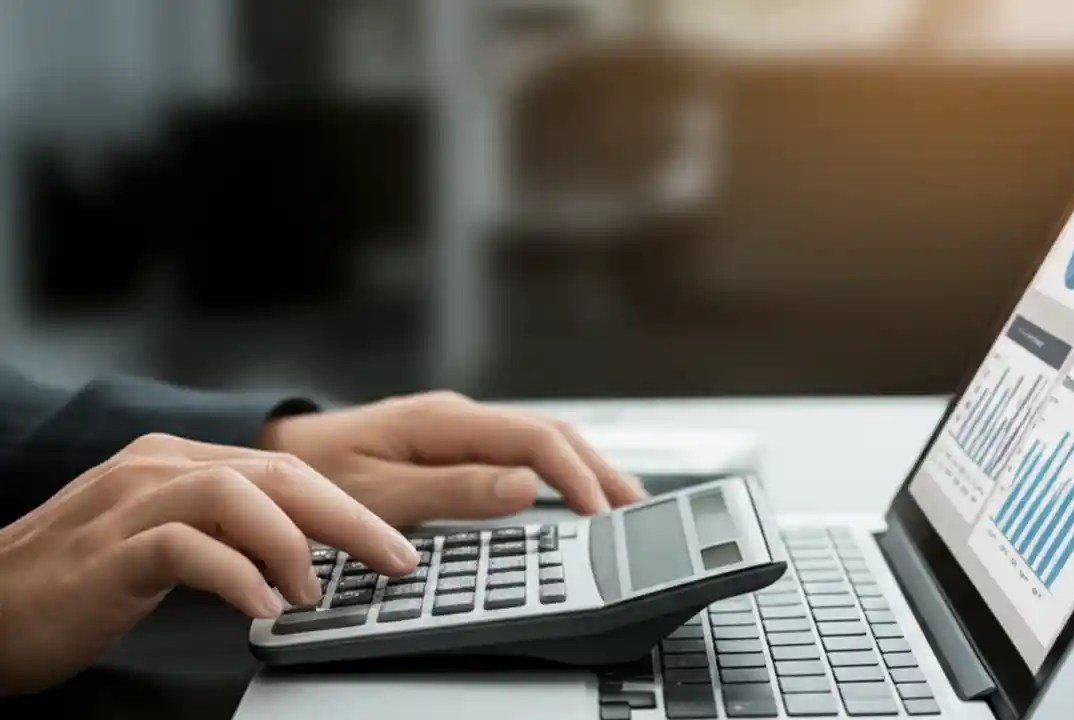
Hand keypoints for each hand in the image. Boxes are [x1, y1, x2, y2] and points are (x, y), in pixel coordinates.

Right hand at [0, 433, 420, 695]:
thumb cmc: (76, 584)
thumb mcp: (167, 545)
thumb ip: (228, 537)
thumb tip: (307, 560)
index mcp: (178, 460)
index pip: (285, 470)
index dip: (347, 508)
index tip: (394, 546)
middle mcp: (158, 466)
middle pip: (278, 473)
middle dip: (348, 519)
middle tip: (394, 561)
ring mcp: (129, 502)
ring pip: (239, 494)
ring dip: (292, 545)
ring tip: (313, 594)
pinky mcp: (107, 549)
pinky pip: (186, 547)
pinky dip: (235, 575)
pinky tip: (261, 607)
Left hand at [258, 391, 646, 524]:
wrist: (278, 453)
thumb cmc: (318, 476)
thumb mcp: (380, 493)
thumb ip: (454, 490)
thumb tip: (526, 486)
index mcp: (443, 420)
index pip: (534, 439)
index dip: (575, 477)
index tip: (600, 515)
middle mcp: (458, 413)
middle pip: (550, 432)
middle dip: (598, 469)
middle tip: (635, 510)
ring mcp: (459, 423)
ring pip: (541, 437)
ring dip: (584, 467)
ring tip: (621, 500)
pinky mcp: (455, 438)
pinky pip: (520, 447)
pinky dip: (557, 468)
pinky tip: (573, 488)